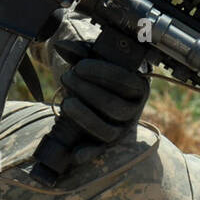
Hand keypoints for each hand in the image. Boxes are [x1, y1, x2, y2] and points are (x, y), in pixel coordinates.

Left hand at [52, 39, 150, 158]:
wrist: (100, 91)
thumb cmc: (100, 72)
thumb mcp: (95, 60)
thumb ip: (80, 52)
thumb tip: (60, 45)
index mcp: (138, 85)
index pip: (125, 80)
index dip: (102, 72)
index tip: (79, 66)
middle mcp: (134, 109)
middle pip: (115, 106)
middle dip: (87, 91)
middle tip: (67, 78)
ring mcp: (122, 128)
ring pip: (107, 130)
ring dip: (84, 117)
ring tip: (66, 103)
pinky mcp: (108, 143)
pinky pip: (100, 150)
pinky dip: (88, 153)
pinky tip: (75, 154)